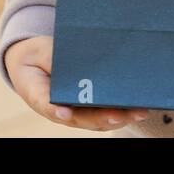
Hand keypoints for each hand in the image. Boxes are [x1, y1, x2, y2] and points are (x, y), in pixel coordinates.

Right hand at [5, 35, 150, 131]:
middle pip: (83, 118)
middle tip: (120, 114)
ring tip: (140, 111)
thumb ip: (51, 58)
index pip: (49, 106)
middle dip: (104, 117)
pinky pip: (107, 113)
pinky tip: (140, 106)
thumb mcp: (38, 52)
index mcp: (42, 97)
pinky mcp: (90, 107)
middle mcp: (62, 110)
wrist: (32, 64)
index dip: (57, 110)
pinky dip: (123, 112)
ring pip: (100, 120)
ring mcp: (77, 111)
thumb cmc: (36, 58)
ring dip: (121, 118)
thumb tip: (74, 62)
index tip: (64, 112)